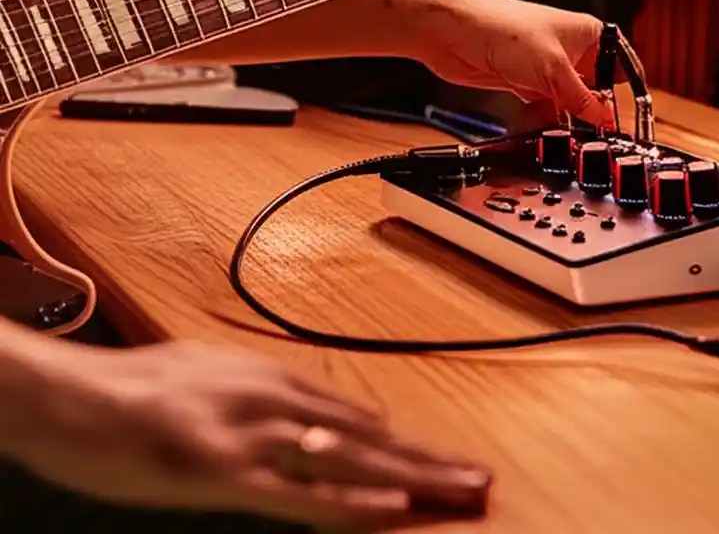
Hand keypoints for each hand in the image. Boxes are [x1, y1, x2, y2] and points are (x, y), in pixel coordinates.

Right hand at [13, 340, 489, 529]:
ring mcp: (256, 437)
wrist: (73, 395)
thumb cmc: (130, 389)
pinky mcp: (226, 473)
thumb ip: (260, 392)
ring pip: (352, 462)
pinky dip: (350, 504)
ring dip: (412, 478)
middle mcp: (278, 401)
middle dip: (428, 460)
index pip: (356, 417)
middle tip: (481, 476)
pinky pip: (300, 495)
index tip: (442, 458)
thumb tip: (300, 410)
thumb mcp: (209, 375)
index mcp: (272, 379)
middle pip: (370, 437)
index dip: (403, 443)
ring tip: (463, 491)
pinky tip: (392, 509)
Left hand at [420, 0, 615, 126]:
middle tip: (596, 133)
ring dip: (570, 117)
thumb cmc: (503, 28)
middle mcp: (570, 50)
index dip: (623, 91)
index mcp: (587, 34)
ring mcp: (547, 67)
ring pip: (570, 100)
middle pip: (596, 87)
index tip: (621, 117)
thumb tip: (603, 118)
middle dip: (595, 109)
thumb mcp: (553, 70)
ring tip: (573, 134)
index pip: (619, 64)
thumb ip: (581, 98)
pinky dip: (548, 118)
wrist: (455, 33)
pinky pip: (547, 106)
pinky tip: (550, 128)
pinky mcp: (525, 82)